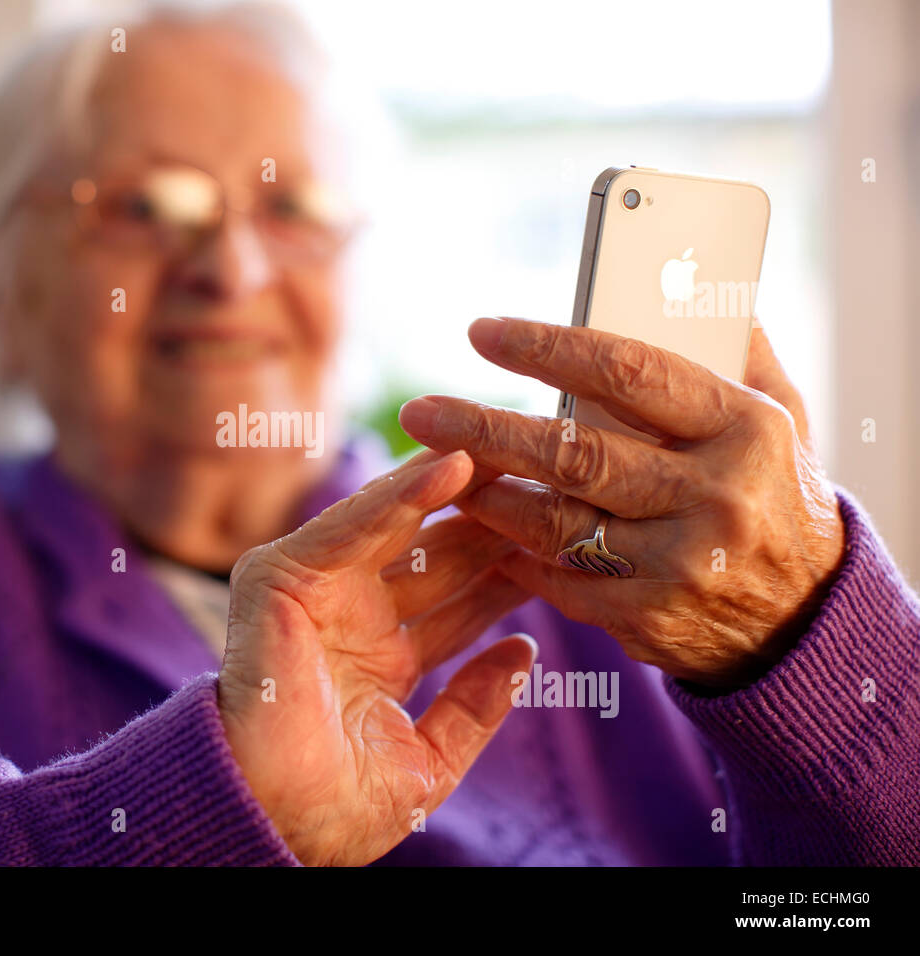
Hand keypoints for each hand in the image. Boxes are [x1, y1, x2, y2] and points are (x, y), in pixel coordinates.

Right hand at [218, 450, 535, 865]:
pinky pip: (352, 527)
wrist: (264, 819)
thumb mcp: (426, 761)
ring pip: (396, 526)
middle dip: (490, 519)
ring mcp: (316, 592)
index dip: (508, 571)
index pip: (458, 603)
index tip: (566, 537)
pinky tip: (453, 463)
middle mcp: (352, 617)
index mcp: (382, 659)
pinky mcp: (281, 576)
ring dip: (453, 487)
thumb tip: (522, 653)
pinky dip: (400, 494)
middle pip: (434, 554)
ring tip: (510, 448)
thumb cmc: (330, 808)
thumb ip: (473, 708)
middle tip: (549, 475)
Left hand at [398, 317, 845, 689]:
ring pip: (555, 522)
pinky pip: (562, 580)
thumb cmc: (778, 498)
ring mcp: (683, 564)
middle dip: (484, 431)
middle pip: (574, 453)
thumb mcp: (785, 419)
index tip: (483, 333)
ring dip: (487, 496)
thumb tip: (682, 284)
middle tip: (420, 413)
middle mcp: (715, 495)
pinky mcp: (653, 619)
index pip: (628, 372)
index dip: (545, 348)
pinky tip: (485, 534)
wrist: (809, 619)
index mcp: (744, 428)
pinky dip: (517, 556)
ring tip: (437, 472)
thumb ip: (737, 354)